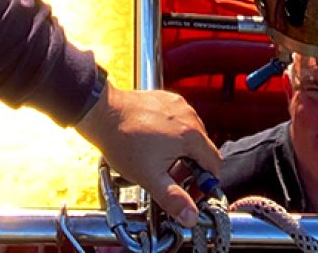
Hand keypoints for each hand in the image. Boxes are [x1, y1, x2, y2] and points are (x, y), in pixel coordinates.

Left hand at [74, 80, 219, 225]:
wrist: (102, 112)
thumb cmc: (123, 141)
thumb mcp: (149, 177)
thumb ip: (173, 198)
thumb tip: (191, 217)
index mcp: (191, 135)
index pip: (214, 164)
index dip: (205, 183)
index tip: (192, 192)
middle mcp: (189, 116)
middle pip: (203, 150)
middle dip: (191, 169)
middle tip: (172, 180)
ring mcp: (177, 105)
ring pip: (190, 135)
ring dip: (182, 152)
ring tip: (160, 163)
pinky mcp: (165, 100)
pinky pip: (178, 120)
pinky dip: (172, 135)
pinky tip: (154, 144)